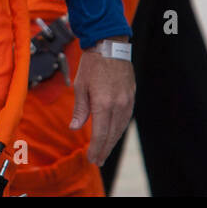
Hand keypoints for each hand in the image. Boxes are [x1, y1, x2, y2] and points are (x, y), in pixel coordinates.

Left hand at [71, 42, 134, 164]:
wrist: (110, 46)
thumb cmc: (92, 65)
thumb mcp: (80, 86)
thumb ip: (80, 109)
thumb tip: (74, 127)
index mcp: (103, 103)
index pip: (100, 133)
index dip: (96, 148)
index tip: (92, 158)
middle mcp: (118, 105)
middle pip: (112, 134)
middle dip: (104, 149)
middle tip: (98, 161)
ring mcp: (127, 102)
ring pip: (120, 128)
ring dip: (112, 141)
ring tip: (104, 151)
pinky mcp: (131, 97)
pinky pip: (125, 119)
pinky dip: (118, 129)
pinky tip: (113, 135)